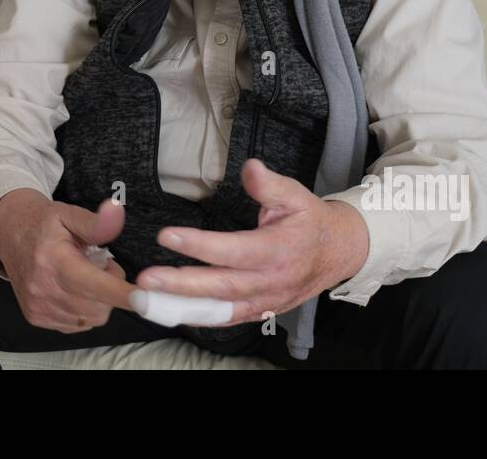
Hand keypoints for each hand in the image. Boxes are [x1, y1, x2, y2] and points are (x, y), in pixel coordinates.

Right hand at [0, 189, 133, 333]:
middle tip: (101, 265)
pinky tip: (74, 289)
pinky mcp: (36, 317)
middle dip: (111, 290)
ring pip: (91, 319)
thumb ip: (97, 221)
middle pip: (99, 307)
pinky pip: (77, 325)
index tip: (146, 299)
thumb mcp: (70, 214)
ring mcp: (38, 307)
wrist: (9, 233)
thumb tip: (117, 211)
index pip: (94, 285)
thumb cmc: (44, 223)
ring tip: (85, 275)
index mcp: (54, 261)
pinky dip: (84, 311)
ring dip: (98, 301)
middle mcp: (43, 289)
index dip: (122, 294)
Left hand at [134, 158, 369, 327]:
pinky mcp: (263, 310)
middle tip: (147, 280)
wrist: (339, 251)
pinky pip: (228, 319)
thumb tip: (249, 167)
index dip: (199, 245)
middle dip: (181, 285)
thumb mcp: (295, 195)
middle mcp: (271, 280)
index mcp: (277, 250)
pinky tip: (174, 313)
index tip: (167, 235)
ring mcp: (267, 300)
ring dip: (184, 307)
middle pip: (222, 287)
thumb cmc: (310, 220)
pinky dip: (201, 318)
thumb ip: (268, 184)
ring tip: (149, 301)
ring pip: (222, 310)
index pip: (233, 250)